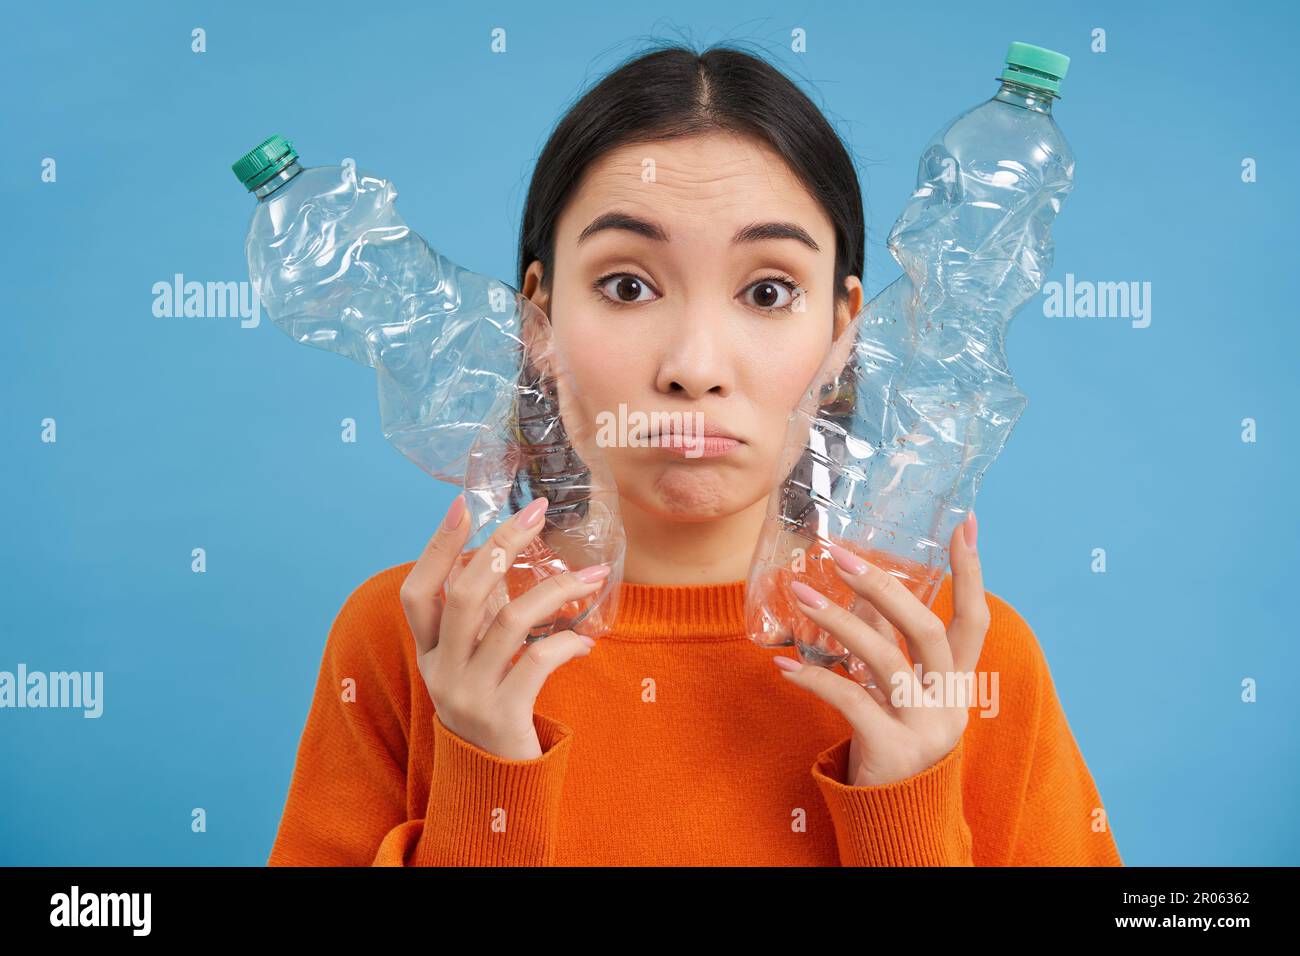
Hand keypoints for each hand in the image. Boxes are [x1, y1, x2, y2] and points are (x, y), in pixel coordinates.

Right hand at [399, 493, 610, 760]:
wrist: (494, 783)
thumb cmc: (490, 705)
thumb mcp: (472, 661)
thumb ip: (481, 617)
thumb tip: (503, 554)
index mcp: (428, 651)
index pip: (418, 591)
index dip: (437, 547)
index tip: (462, 504)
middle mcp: (441, 669)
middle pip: (465, 594)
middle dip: (503, 545)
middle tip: (537, 513)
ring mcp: (469, 693)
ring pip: (510, 622)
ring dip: (556, 590)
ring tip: (591, 575)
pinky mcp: (503, 714)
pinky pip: (538, 661)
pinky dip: (567, 643)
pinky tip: (586, 641)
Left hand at [773, 511, 989, 786]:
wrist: (897, 820)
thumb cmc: (893, 742)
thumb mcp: (897, 692)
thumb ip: (888, 643)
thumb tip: (863, 589)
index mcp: (957, 683)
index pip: (975, 619)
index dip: (972, 573)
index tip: (965, 523)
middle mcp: (949, 702)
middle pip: (925, 630)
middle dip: (883, 587)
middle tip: (839, 555)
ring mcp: (924, 727)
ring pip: (883, 659)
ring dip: (837, 621)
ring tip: (799, 593)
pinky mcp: (891, 750)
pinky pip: (850, 701)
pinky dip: (814, 679)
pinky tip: (784, 667)